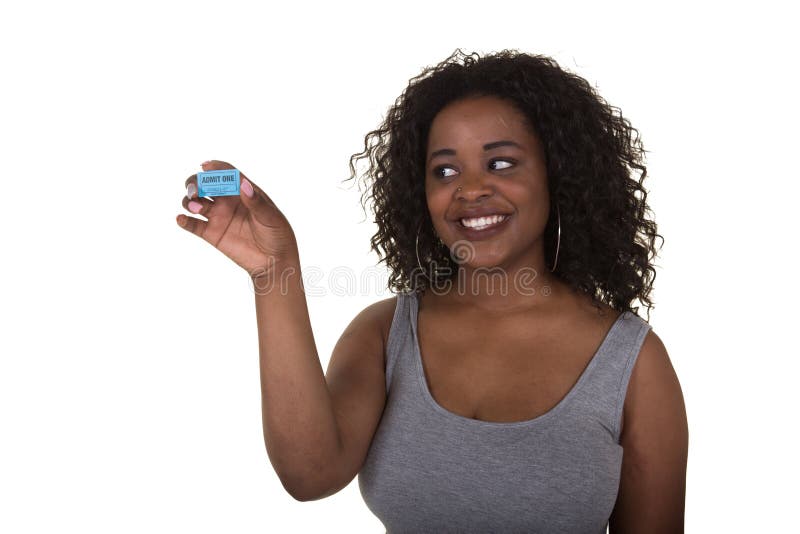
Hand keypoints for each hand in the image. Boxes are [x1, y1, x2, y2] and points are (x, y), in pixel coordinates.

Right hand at [176, 160, 298, 277]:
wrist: (274, 262)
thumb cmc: (277, 234)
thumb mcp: (270, 217)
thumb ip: (256, 202)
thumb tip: (244, 185)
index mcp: (243, 191)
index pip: (226, 173)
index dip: (215, 167)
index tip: (205, 167)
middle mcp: (228, 201)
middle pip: (205, 184)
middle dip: (195, 183)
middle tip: (195, 191)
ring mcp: (218, 216)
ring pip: (196, 202)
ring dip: (189, 201)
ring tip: (196, 208)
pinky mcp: (212, 234)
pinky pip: (193, 224)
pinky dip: (184, 221)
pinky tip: (181, 219)